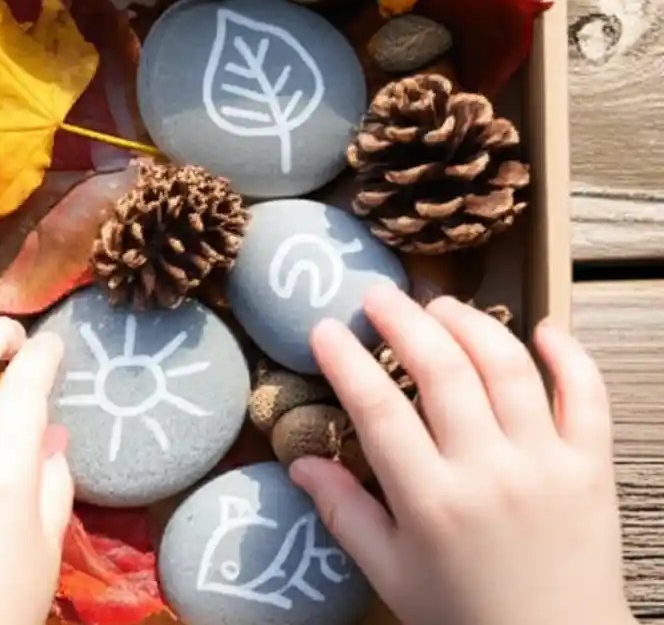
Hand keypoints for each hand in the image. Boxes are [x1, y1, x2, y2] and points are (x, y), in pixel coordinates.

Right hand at [293, 285, 634, 624]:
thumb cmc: (464, 614)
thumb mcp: (389, 572)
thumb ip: (343, 513)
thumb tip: (297, 461)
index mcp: (431, 502)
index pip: (378, 410)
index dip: (346, 361)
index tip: (325, 330)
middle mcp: (489, 472)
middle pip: (443, 371)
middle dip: (404, 320)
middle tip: (378, 295)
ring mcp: (546, 464)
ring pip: (508, 368)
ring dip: (470, 324)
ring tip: (440, 305)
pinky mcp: (591, 466)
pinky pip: (586, 395)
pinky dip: (568, 354)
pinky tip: (542, 328)